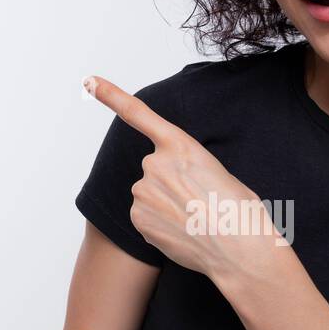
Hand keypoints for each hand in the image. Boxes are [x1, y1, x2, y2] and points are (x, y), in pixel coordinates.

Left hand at [82, 75, 279, 280]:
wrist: (238, 248)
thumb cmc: (237, 211)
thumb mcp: (215, 171)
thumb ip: (185, 167)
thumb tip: (170, 188)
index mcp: (180, 145)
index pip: (138, 114)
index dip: (110, 96)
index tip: (90, 81)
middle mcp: (155, 164)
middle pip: (153, 170)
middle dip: (170, 185)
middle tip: (198, 201)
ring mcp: (143, 192)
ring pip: (148, 195)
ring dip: (165, 206)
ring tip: (194, 219)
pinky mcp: (138, 219)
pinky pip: (145, 218)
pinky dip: (160, 225)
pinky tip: (182, 231)